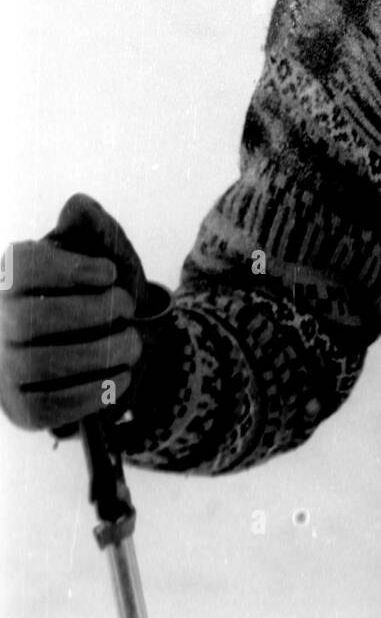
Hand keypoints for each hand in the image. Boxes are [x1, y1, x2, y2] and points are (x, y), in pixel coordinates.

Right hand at [0, 195, 167, 432]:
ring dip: (96, 354)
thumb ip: (92, 227)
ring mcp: (4, 369)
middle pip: (30, 320)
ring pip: (38, 366)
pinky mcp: (21, 409)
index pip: (22, 268)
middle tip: (127, 309)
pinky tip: (120, 377)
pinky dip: (90, 393)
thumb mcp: (102, 254)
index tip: (109, 273)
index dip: (66, 269)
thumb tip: (78, 208)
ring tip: (132, 344)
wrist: (115, 342)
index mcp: (13, 278)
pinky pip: (46, 408)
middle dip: (91, 314)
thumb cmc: (103, 291)